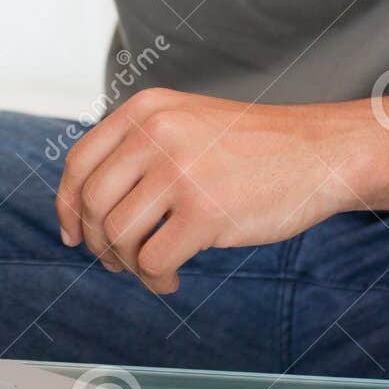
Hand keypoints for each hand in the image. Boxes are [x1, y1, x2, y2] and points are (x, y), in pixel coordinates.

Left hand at [55, 89, 365, 292]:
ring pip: (117, 234)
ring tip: (151, 268)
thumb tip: (87, 207)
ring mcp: (179, 171)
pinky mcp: (204, 212)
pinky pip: (152, 260)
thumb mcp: (186, 123)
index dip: (67, 205)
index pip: (79, 163)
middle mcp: (155, 134)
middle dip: (98, 242)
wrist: (322, 152)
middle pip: (92, 203)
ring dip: (128, 264)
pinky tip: (172, 278)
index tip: (74, 235)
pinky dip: (154, 279)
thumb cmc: (255, 147)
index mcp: (146, 110)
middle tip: (117, 261)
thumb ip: (140, 148)